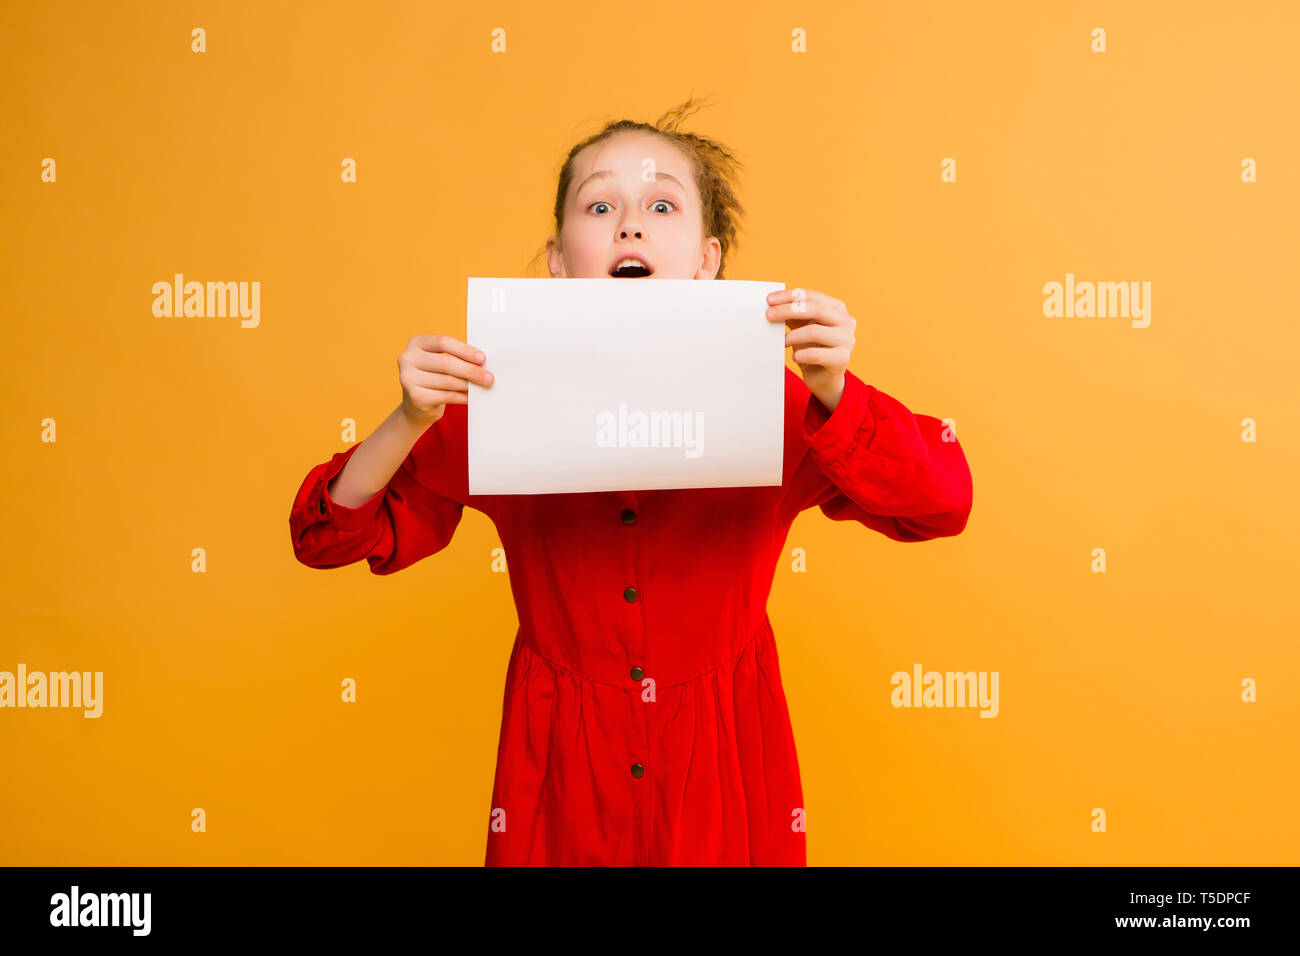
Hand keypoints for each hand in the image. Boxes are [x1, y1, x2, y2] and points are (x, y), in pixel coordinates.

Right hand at [397, 333, 493, 426]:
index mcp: (416, 343)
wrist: (417, 404)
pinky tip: (471, 398)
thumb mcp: (440, 362)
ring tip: (483, 387)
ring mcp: (408, 378)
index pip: (442, 342)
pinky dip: (462, 397)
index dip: (464, 350)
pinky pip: (446, 396)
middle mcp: (407, 358)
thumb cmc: (434, 377)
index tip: (482, 358)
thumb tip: (483, 363)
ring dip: (468, 385)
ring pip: (447, 381)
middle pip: (445, 362)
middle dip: (471, 370)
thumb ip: (456, 357)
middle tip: (489, 378)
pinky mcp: (415, 397)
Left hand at [766, 288, 854, 411]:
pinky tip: (795, 357)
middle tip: (769, 316)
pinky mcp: (841, 359)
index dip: (789, 296)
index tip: (769, 300)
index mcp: (837, 308)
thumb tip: (772, 304)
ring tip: (783, 342)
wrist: (824, 377)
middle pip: (815, 309)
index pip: (811, 296)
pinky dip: (800, 355)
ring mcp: (847, 340)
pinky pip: (815, 354)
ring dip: (792, 336)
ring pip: (814, 332)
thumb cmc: (812, 348)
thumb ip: (793, 315)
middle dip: (788, 310)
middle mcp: (846, 321)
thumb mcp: (802, 327)